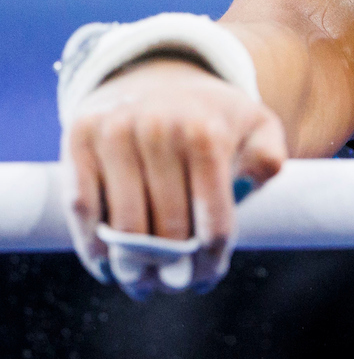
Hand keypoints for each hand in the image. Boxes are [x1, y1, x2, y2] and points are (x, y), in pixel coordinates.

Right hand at [61, 58, 286, 298]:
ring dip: (132, 266)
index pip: (213, 220)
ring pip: (123, 225)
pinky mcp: (80, 135)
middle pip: (166, 229)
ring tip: (142, 283)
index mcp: (207, 133)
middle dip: (172, 267)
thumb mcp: (257, 125)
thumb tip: (256, 180)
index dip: (210, 259)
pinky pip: (82, 205)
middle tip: (173, 284)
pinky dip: (92, 243)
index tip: (207, 277)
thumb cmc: (214, 115)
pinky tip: (107, 263)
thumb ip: (268, 155)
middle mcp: (158, 128)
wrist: (160, 74)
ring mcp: (115, 131)